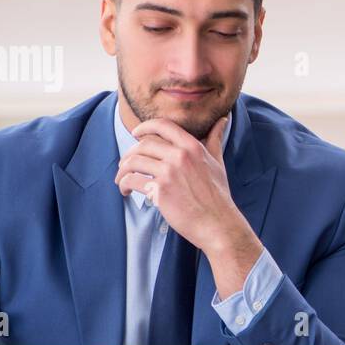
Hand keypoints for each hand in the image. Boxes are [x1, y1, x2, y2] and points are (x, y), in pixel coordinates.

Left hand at [114, 116, 263, 297]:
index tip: (136, 133)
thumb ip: (215, 140)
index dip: (145, 127)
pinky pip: (132, 180)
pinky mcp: (160, 191)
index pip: (163, 126)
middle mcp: (180, 156)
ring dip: (123, 170)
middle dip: (130, 153)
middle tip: (126, 164)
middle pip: (143, 144)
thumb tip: (223, 120)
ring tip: (122, 179)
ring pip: (134, 161)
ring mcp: (169, 173)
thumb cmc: (218, 196)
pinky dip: (124, 184)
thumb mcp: (218, 162)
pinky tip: (126, 191)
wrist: (218, 223)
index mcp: (192, 147)